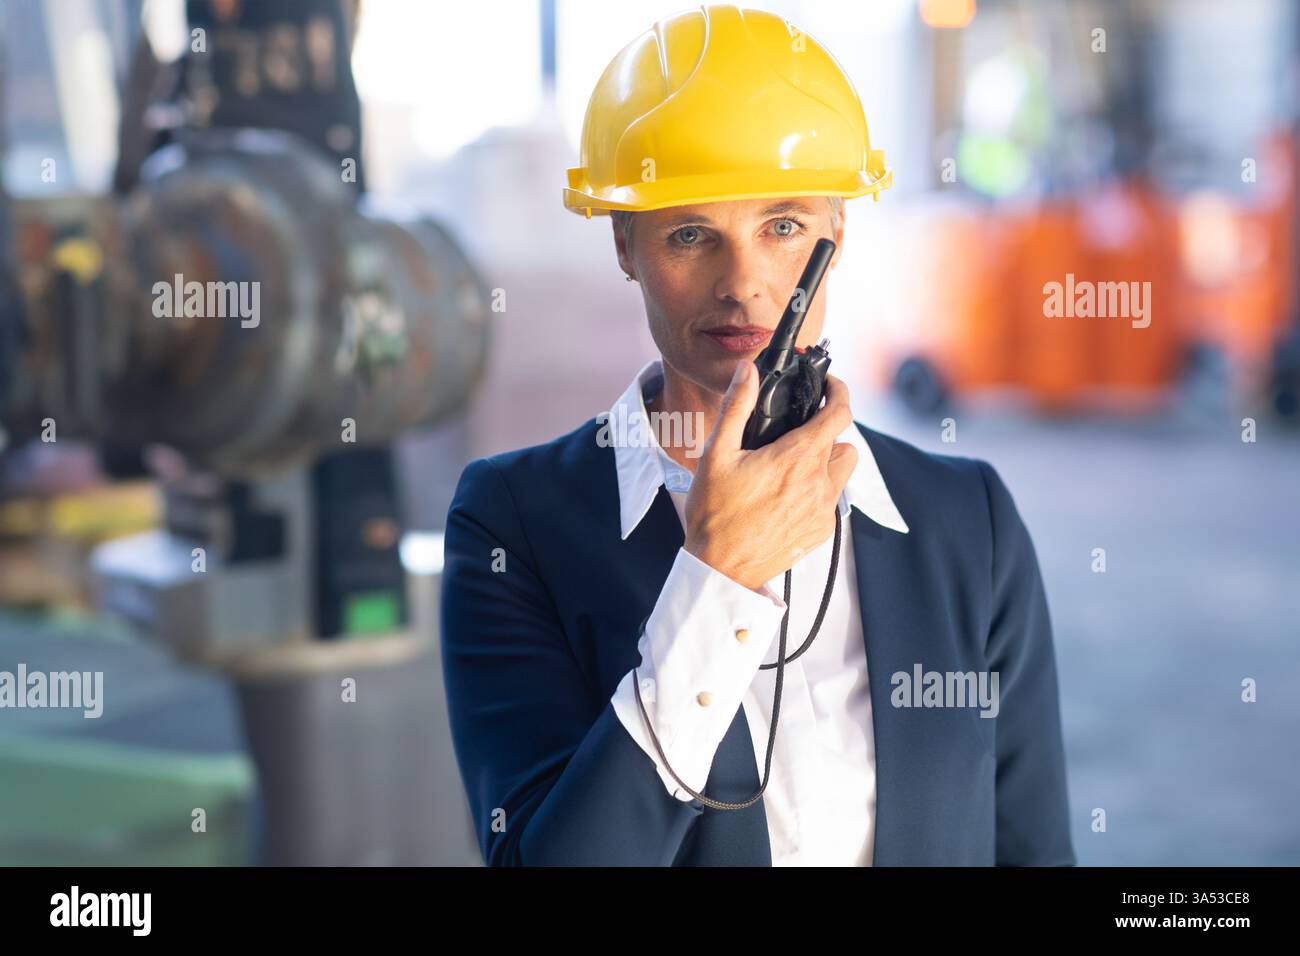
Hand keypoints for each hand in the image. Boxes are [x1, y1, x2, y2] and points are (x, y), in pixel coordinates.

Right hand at [682, 360, 857, 590]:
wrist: (720, 568)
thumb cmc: (714, 513)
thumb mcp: (717, 454)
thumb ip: (737, 407)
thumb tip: (748, 372)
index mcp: (797, 458)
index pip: (839, 413)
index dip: (837, 392)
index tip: (827, 386)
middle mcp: (819, 483)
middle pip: (844, 442)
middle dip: (825, 432)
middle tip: (794, 436)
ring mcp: (823, 510)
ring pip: (843, 471)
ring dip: (826, 462)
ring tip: (792, 467)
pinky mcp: (821, 530)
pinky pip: (832, 500)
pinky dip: (817, 491)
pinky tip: (787, 496)